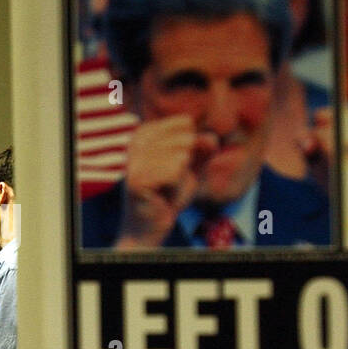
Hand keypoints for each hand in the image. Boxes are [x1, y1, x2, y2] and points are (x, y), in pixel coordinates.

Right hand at [116, 116, 217, 248]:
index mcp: (145, 132)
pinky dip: (176, 187)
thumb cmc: (169, 194)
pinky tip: (162, 195)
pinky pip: (176, 172)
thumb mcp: (191, 166)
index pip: (185, 123)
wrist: (151, 225)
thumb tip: (213, 138)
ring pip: (182, 156)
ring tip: (165, 188)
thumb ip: (203, 148)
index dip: (190, 148)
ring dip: (181, 178)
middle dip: (186, 164)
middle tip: (169, 181)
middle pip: (186, 138)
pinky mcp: (138, 178)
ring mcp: (134, 158)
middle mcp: (135, 140)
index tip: (173, 166)